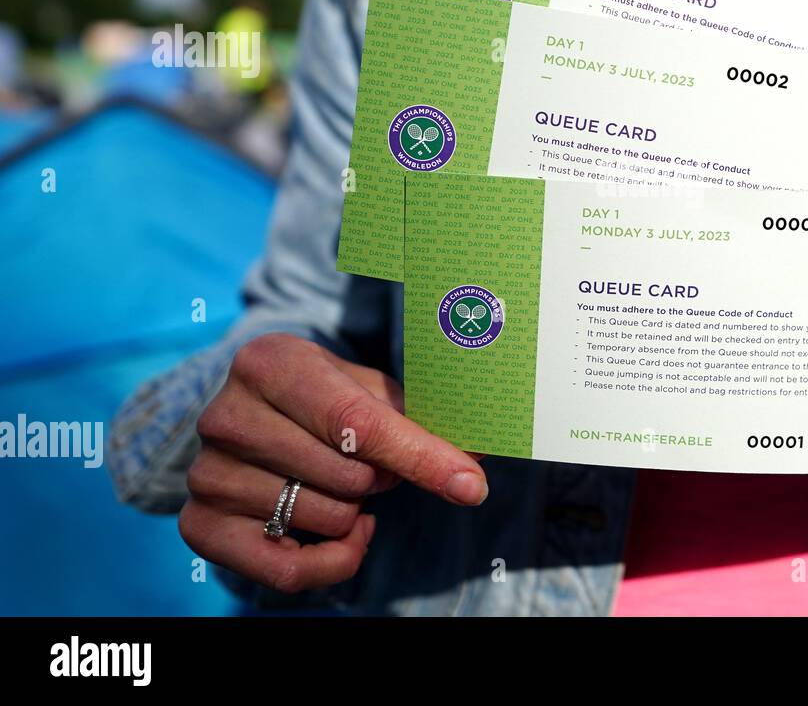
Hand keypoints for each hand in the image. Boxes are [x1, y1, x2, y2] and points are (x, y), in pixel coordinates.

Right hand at [179, 333, 487, 593]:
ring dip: (354, 511)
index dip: (419, 456)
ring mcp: (207, 473)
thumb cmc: (324, 400)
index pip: (355, 421)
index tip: (470, 484)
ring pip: (325, 519)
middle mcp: (225, 415)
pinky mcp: (199, 525)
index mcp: (270, 362)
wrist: (253, 418)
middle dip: (380, 478)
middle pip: (346, 475)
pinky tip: (341, 533)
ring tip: (339, 484)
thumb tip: (482, 453)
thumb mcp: (369, 390)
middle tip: (370, 463)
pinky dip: (332, 561)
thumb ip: (421, 418)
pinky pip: (287, 572)